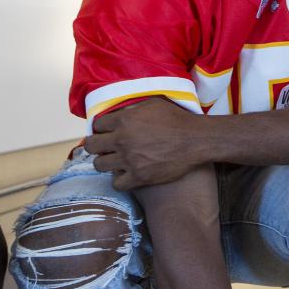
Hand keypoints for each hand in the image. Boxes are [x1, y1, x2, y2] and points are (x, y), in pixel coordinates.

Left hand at [86, 98, 204, 190]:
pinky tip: (127, 175)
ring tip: (115, 161)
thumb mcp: (153, 104)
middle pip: (92, 146)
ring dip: (106, 162)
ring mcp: (129, 160)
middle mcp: (122, 140)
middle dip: (97, 145)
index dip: (101, 128)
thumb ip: (132, 109)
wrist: (196, 140)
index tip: (107, 132)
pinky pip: (116, 183)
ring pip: (99, 165)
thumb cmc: (177, 119)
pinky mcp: (139, 177)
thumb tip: (119, 113)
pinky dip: (120, 180)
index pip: (97, 125)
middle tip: (106, 147)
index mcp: (124, 120)